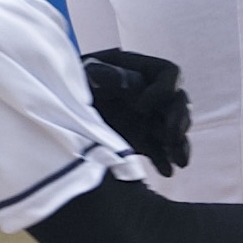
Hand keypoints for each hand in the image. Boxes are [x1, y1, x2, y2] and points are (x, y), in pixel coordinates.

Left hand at [83, 48, 190, 176]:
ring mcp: (149, 117)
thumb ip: (106, 73)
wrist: (61, 103)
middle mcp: (152, 93)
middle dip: (180, 120)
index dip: (162, 90)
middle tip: (173, 136)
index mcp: (142, 70)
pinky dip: (164, 161)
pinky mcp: (141, 139)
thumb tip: (128, 81)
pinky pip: (159, 150)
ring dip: (180, 144)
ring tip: (180, 162)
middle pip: (179, 103)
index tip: (141, 106)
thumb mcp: (87, 71)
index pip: (169, 74)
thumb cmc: (76, 78)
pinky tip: (165, 172)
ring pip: (174, 129)